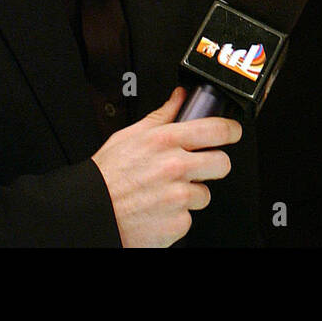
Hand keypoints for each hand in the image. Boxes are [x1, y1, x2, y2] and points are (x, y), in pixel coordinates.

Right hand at [91, 87, 241, 247]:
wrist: (88, 214)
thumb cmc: (106, 177)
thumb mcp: (130, 136)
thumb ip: (162, 116)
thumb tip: (180, 97)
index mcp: (166, 141)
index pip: (217, 130)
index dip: (231, 131)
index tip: (233, 132)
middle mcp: (176, 167)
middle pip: (222, 164)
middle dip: (213, 166)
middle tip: (198, 169)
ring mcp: (178, 197)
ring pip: (204, 194)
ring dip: (190, 196)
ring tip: (164, 194)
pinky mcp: (177, 223)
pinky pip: (188, 218)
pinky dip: (176, 218)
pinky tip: (157, 211)